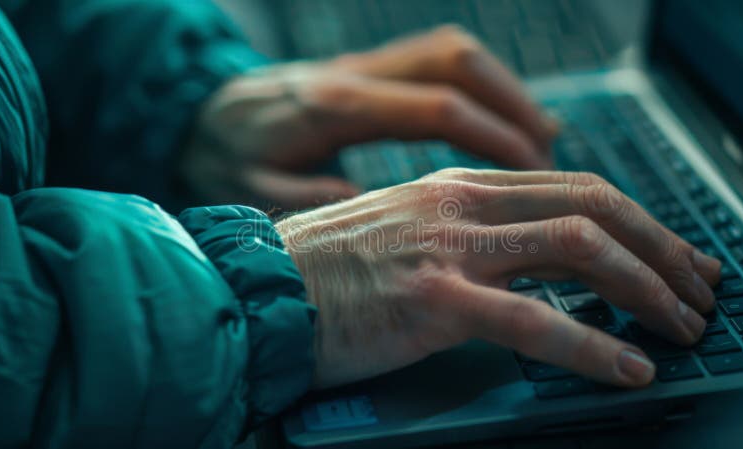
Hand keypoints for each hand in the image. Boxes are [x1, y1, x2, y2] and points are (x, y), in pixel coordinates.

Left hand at [179, 26, 557, 209]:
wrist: (190, 117)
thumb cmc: (222, 161)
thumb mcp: (253, 197)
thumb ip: (314, 203)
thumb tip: (378, 210)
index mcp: (334, 107)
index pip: (436, 108)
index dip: (494, 137)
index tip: (534, 170)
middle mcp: (355, 75)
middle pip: (456, 64)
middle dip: (514, 104)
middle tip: (551, 155)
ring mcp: (361, 67)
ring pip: (453, 55)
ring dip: (504, 91)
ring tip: (539, 139)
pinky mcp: (364, 73)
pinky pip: (436, 64)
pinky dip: (478, 88)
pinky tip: (496, 122)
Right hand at [275, 169, 721, 388]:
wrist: (258, 289)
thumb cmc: (328, 270)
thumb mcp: (406, 231)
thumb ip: (467, 232)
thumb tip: (530, 256)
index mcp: (457, 186)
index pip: (574, 186)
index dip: (638, 219)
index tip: (672, 253)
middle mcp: (461, 205)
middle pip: (593, 206)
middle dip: (661, 248)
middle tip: (697, 288)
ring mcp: (448, 249)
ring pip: (578, 249)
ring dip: (645, 287)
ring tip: (680, 324)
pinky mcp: (433, 300)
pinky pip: (534, 321)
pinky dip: (591, 345)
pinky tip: (627, 367)